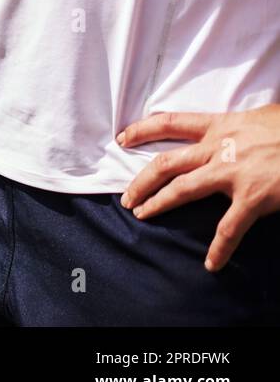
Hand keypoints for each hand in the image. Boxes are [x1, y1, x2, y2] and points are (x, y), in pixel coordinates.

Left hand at [118, 105, 279, 270]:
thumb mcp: (259, 117)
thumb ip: (237, 126)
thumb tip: (231, 128)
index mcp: (220, 126)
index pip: (170, 122)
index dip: (142, 130)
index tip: (123, 138)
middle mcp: (219, 148)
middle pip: (167, 162)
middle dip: (142, 180)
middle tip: (126, 196)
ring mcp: (233, 173)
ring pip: (182, 189)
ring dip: (159, 203)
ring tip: (142, 214)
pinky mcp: (252, 197)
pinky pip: (230, 228)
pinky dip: (220, 248)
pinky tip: (212, 264)